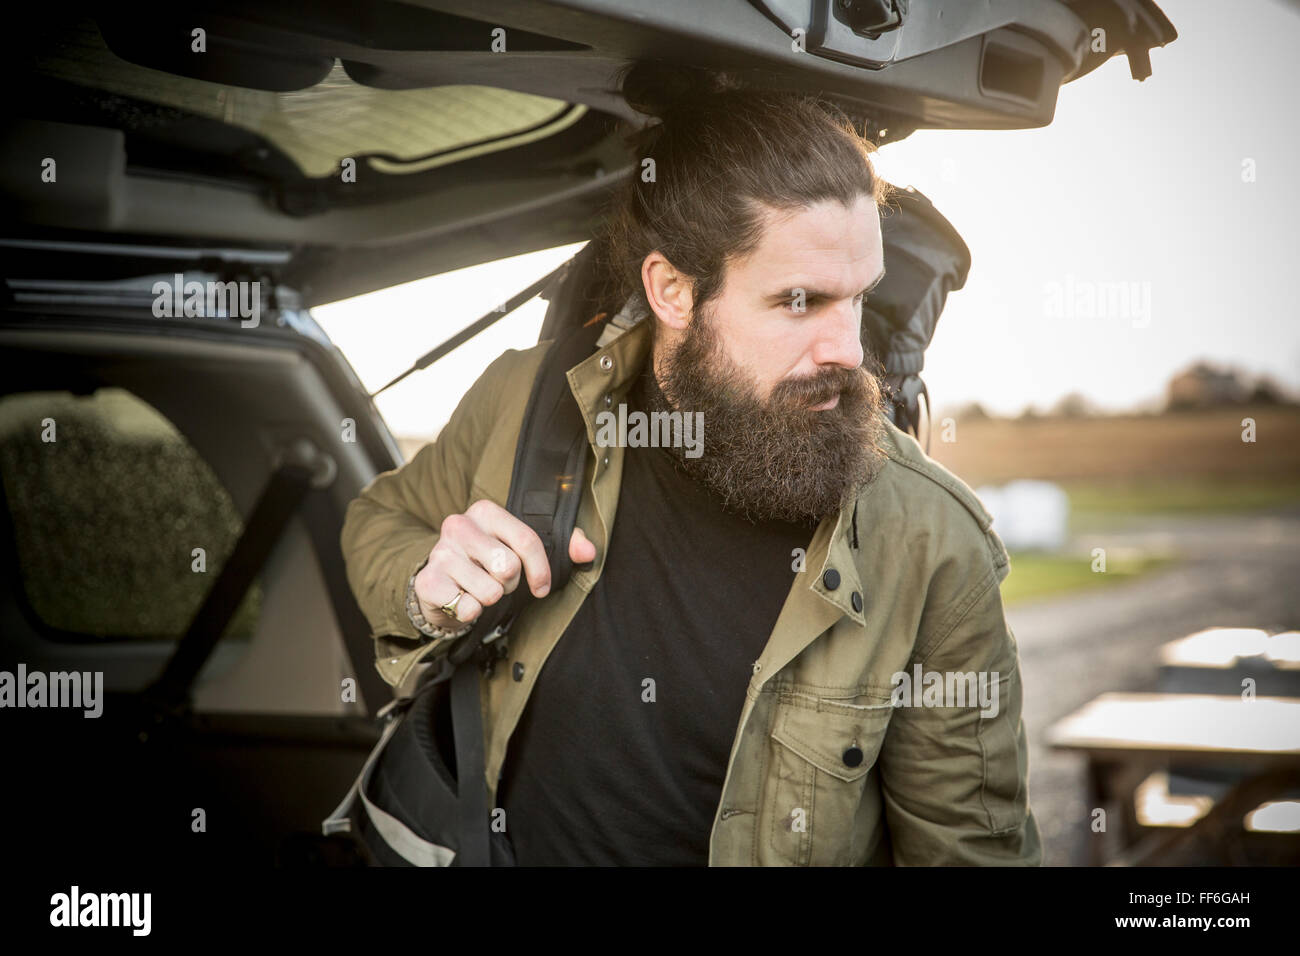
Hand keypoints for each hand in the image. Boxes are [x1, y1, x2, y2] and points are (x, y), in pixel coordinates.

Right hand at [414, 498, 596, 627]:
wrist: (439, 585)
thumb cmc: (485, 564)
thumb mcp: (520, 548)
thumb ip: (562, 545)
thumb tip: (588, 552)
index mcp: (485, 511)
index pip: (526, 539)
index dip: (540, 569)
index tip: (541, 588)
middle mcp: (459, 525)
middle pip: (508, 567)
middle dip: (509, 584)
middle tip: (497, 581)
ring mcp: (440, 553)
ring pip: (489, 591)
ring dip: (489, 598)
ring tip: (478, 589)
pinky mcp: (428, 581)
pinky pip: (467, 608)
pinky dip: (469, 613)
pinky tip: (460, 600)